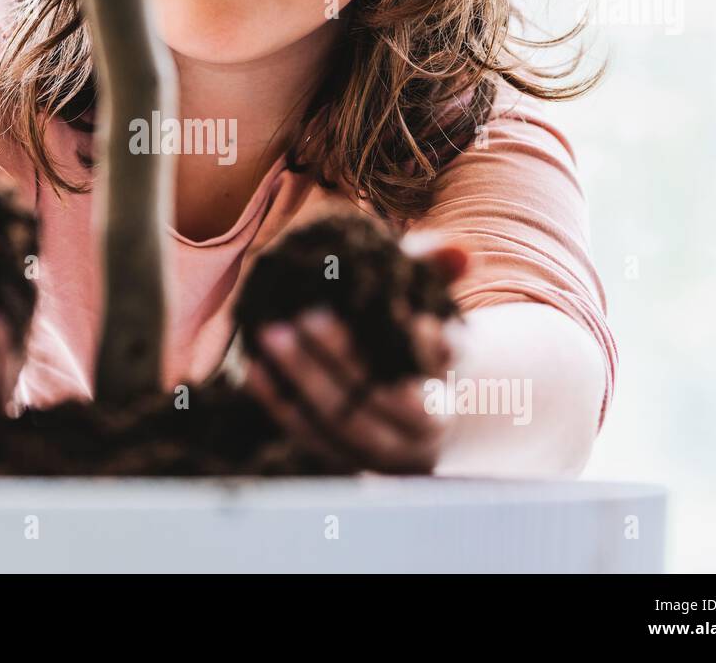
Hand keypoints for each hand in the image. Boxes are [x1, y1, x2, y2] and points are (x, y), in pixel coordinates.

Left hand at [239, 244, 467, 473]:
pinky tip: (255, 370)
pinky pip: (313, 440)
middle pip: (389, 398)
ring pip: (348, 424)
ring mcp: (388, 450)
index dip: (418, 339)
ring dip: (307, 380)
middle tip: (306, 317)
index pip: (443, 358)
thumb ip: (433, 267)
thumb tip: (459, 251)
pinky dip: (282, 406)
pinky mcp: (349, 464)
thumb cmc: (400, 325)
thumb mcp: (419, 295)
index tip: (389, 309)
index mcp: (450, 374)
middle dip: (345, 358)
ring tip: (271, 336)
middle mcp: (428, 421)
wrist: (389, 385)